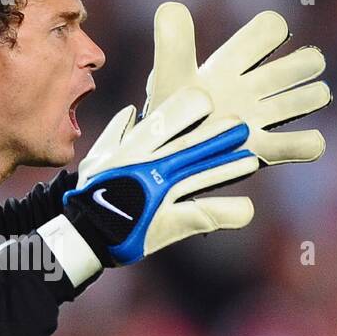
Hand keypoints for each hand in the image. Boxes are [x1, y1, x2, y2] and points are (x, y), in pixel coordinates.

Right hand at [64, 84, 259, 265]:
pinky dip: (228, 212)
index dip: (187, 108)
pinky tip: (246, 209)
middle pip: (190, 144)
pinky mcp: (170, 222)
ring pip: (202, 175)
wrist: (85, 234)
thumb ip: (117, 131)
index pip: (165, 119)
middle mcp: (150, 168)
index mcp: (133, 148)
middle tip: (242, 124)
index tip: (206, 101)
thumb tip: (132, 110)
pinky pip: (205, 215)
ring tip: (251, 161)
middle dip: (218, 134)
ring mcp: (160, 194)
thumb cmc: (91, 192)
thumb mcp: (98, 158)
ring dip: (228, 168)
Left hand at [142, 3, 329, 169]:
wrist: (158, 159)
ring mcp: (261, 120)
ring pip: (313, 96)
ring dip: (308, 100)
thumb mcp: (167, 77)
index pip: (270, 28)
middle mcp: (253, 88)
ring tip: (274, 113)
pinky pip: (304, 144)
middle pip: (305, 61)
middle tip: (267, 86)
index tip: (249, 57)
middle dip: (302, 66)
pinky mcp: (263, 152)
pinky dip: (308, 143)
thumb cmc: (166, 114)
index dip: (273, 31)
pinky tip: (296, 142)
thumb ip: (172, 43)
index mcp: (232, 63)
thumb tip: (171, 7)